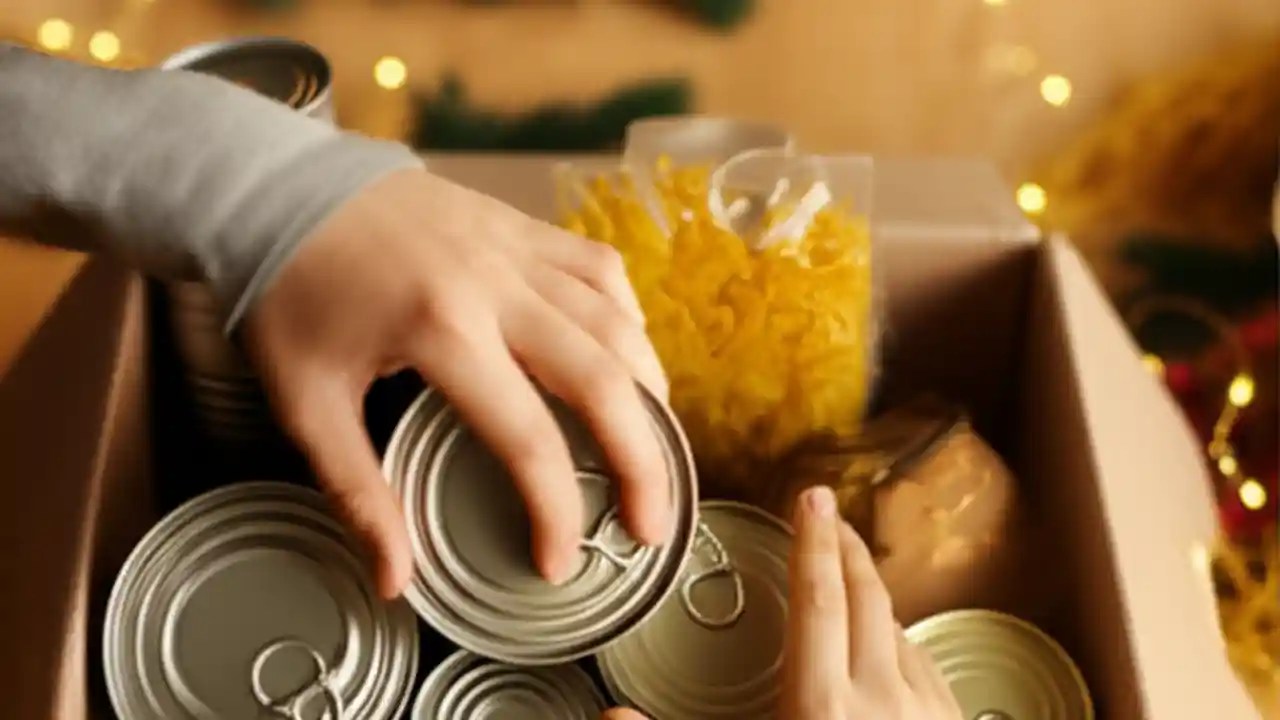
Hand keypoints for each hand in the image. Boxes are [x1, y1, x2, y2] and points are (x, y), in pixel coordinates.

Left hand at [244, 168, 670, 597]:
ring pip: (617, 322)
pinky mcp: (522, 226)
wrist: (277, 188)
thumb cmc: (289, 297)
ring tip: (654, 451)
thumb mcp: (305, 403)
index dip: (555, 511)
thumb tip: (397, 580)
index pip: (528, 438)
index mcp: (441, 332)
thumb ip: (357, 493)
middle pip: (603, 379)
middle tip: (651, 523)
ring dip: (649, 393)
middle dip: (643, 461)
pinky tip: (628, 359)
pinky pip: (601, 270)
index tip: (559, 562)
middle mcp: (498, 286)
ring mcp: (518, 249)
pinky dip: (628, 320)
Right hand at [599, 485, 961, 719]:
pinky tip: (893, 651)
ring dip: (877, 597)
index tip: (812, 496)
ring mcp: (926, 719)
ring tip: (852, 582)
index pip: (818, 594)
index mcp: (823, 704)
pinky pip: (927, 671)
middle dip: (848, 548)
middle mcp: (884, 698)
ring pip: (903, 630)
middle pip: (868, 596)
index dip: (813, 538)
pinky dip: (905, 644)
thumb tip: (608, 719)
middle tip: (830, 520)